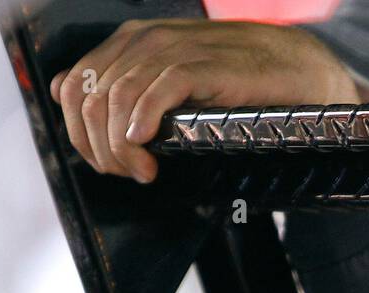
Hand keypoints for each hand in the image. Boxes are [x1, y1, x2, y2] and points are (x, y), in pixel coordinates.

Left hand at [48, 19, 359, 182]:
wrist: (297, 69)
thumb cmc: (240, 86)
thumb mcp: (176, 89)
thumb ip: (133, 96)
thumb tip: (90, 121)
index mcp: (129, 45)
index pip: (72, 88)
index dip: (79, 135)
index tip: (111, 165)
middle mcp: (142, 41)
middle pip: (89, 100)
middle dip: (102, 148)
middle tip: (132, 174)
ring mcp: (171, 49)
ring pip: (115, 98)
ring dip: (121, 145)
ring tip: (145, 170)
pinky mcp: (202, 64)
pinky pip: (155, 90)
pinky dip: (143, 119)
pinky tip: (147, 144)